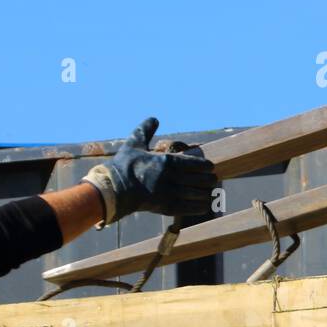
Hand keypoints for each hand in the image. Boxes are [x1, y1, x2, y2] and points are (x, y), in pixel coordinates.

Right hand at [84, 117, 217, 223]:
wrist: (112, 190)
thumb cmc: (123, 166)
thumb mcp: (133, 145)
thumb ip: (145, 131)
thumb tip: (154, 118)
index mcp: (164, 161)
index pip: (192, 163)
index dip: (204, 166)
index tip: (210, 167)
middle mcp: (169, 178)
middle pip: (197, 179)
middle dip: (207, 179)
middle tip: (213, 179)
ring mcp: (167, 194)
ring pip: (194, 194)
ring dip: (205, 193)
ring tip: (210, 191)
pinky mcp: (164, 207)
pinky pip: (187, 208)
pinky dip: (198, 207)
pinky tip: (205, 205)